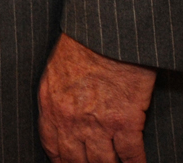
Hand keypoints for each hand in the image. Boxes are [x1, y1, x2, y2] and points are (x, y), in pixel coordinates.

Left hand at [36, 32, 155, 162]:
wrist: (106, 31)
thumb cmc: (84, 42)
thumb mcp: (56, 70)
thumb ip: (57, 98)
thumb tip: (64, 117)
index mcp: (51, 105)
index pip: (52, 147)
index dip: (61, 162)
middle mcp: (71, 120)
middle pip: (76, 161)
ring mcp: (98, 123)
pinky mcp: (125, 121)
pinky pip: (131, 155)